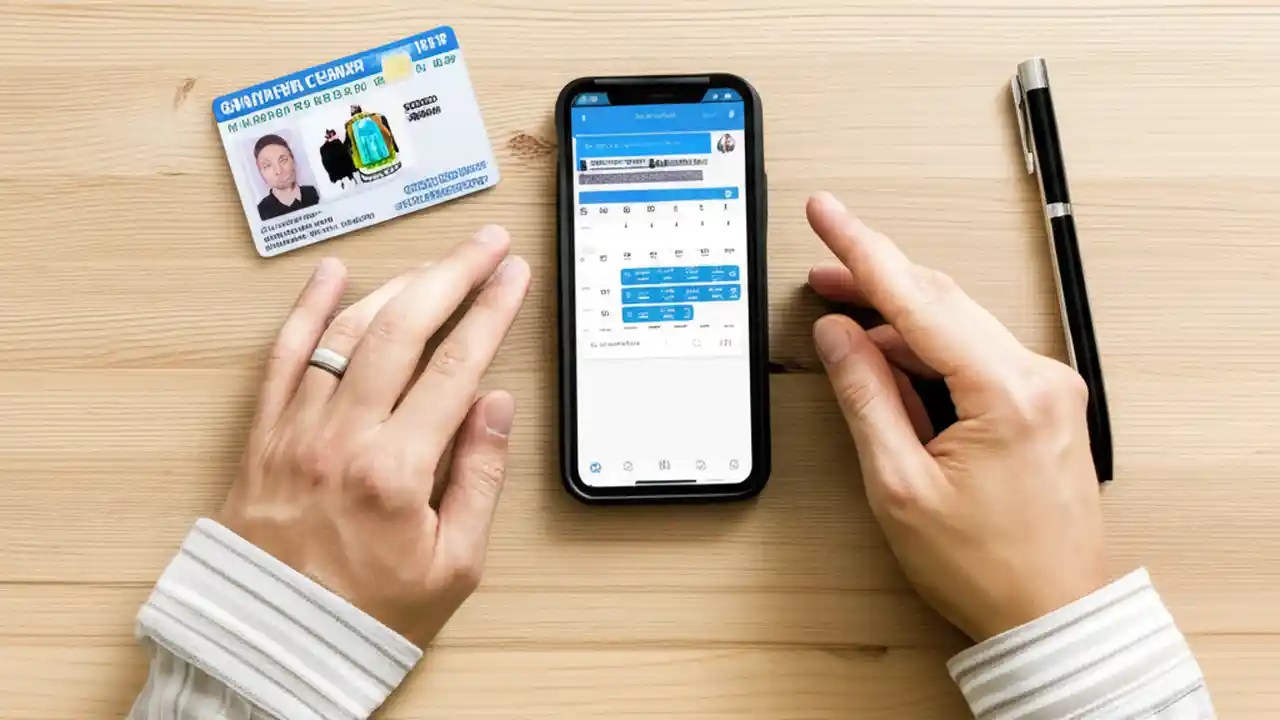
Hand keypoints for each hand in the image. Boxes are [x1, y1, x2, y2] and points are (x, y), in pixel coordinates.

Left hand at [219, 225, 530, 646]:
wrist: (275, 647)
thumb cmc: (367, 615)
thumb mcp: (453, 565)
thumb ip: (479, 477)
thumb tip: (495, 405)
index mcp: (396, 471)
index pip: (456, 366)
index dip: (490, 312)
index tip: (513, 277)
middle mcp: (342, 438)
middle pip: (404, 330)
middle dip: (451, 276)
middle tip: (484, 245)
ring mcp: (296, 431)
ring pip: (346, 332)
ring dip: (395, 287)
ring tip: (432, 263)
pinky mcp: (262, 436)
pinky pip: (283, 357)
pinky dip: (305, 310)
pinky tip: (331, 276)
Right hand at [805, 193, 1106, 641]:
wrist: (1053, 615)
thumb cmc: (987, 568)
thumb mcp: (900, 486)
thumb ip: (865, 397)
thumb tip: (840, 336)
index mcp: (1007, 393)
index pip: (918, 299)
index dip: (862, 250)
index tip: (827, 214)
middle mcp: (1039, 377)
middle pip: (941, 302)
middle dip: (876, 281)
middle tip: (823, 270)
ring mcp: (1048, 388)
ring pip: (958, 327)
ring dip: (900, 322)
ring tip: (846, 328)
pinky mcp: (1045, 402)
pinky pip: (977, 354)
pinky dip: (930, 352)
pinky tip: (892, 363)